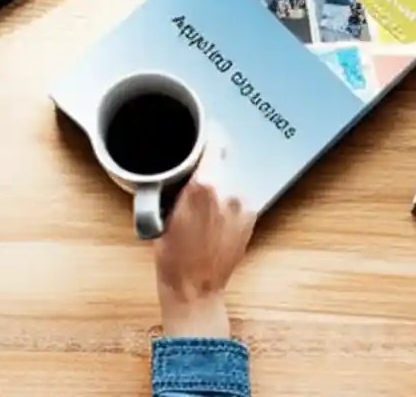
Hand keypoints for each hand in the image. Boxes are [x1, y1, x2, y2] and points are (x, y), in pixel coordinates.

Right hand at [154, 149, 255, 338]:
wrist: (195, 287)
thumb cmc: (173, 256)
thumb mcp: (163, 213)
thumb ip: (179, 183)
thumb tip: (185, 166)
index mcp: (204, 186)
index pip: (216, 142)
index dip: (212, 131)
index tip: (208, 127)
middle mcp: (229, 192)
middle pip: (226, 158)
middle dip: (213, 159)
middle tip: (198, 165)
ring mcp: (243, 205)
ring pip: (233, 177)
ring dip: (222, 179)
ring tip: (205, 197)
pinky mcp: (251, 216)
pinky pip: (240, 195)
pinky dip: (230, 197)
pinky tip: (216, 212)